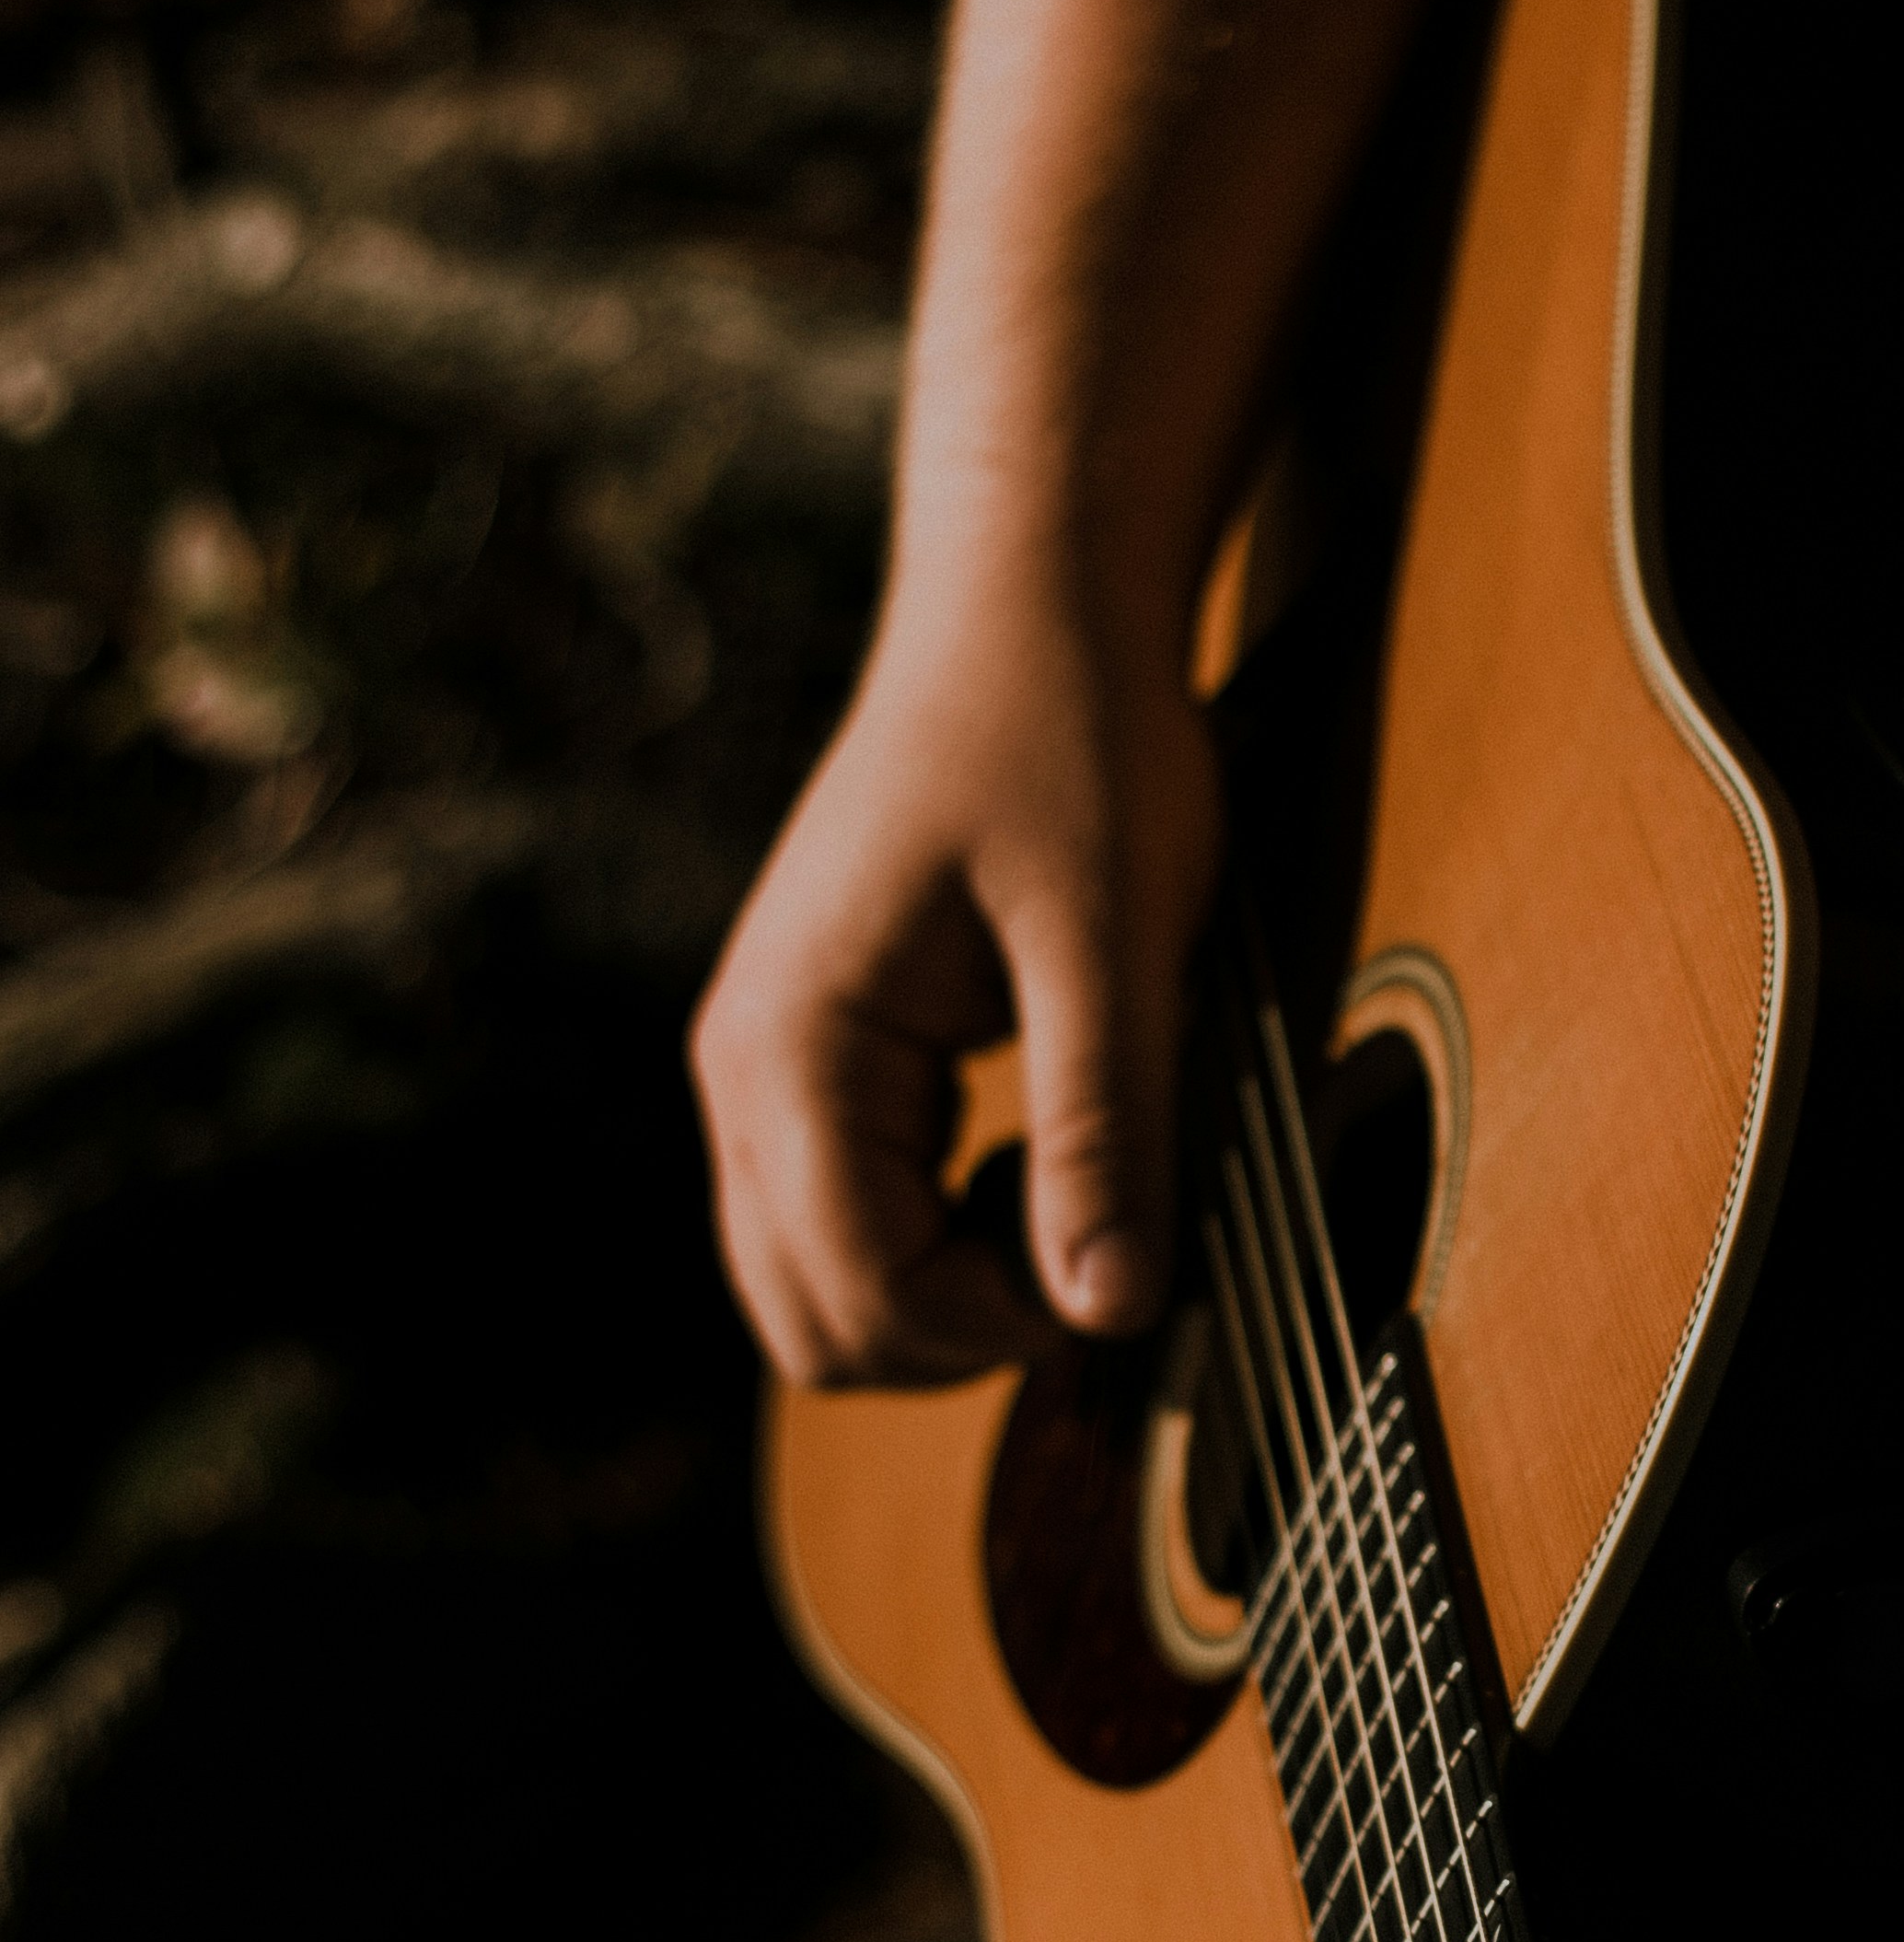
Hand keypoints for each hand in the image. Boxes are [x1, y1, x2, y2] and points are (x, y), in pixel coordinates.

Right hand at [690, 587, 1221, 1385]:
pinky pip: (834, 1218)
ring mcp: (759, 1066)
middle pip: (814, 1324)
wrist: (1026, 610)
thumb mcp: (1116, 942)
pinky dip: (926, 1237)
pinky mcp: (803, 1059)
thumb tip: (1107, 1311)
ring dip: (940, 1290)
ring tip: (1058, 1186)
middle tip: (1096, 1237)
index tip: (1125, 1267)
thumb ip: (1103, 1130)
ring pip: (815, 1287)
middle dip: (962, 1331)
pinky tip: (1020, 1157)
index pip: (866, 1294)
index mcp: (796, 1047)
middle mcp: (741, 1071)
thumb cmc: (1075, 742)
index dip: (1006, 1328)